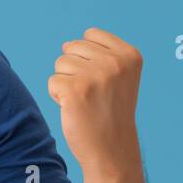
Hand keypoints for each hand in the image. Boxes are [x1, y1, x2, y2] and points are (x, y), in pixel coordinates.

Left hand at [47, 27, 143, 177]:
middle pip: (72, 47)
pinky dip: (57, 96)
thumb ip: (99, 54)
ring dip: (66, 83)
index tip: (101, 80)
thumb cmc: (109, 110)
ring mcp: (96, 75)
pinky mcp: (75, 90)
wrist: (112, 148)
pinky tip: (75, 108)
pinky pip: (52, 82)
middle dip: (74, 69)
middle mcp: (115, 62)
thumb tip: (65, 44)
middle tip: (92, 93)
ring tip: (85, 101)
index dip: (87, 57)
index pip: (90, 34)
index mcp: (130, 54)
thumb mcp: (118, 75)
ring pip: (60, 64)